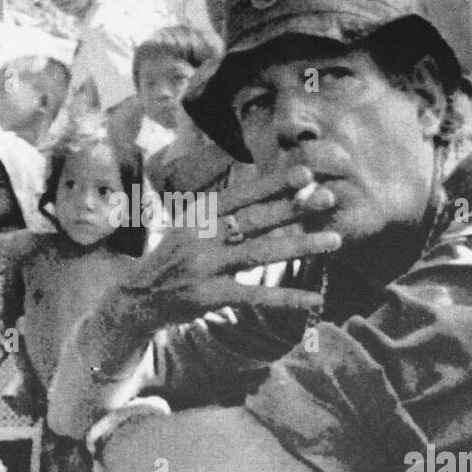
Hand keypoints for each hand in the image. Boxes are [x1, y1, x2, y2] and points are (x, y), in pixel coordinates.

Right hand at [94, 165, 340, 347]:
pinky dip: (287, 297)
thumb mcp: (187, 224)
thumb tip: (254, 182)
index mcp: (199, 214)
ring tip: (335, 240)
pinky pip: (255, 296)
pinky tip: (315, 298)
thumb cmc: (173, 257)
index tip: (305, 173)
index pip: (243, 194)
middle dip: (295, 207)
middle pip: (256, 219)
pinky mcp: (209, 296)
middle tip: (329, 198)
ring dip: (300, 245)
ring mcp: (205, 266)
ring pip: (260, 253)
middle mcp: (202, 236)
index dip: (274, 183)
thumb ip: (219, 208)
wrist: (137, 297)